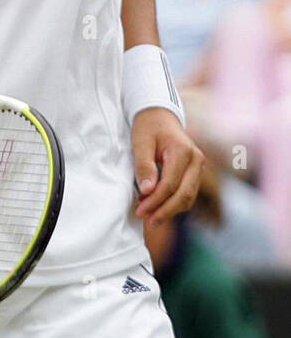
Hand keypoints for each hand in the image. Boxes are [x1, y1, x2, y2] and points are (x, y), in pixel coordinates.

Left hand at [131, 108, 204, 227]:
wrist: (160, 116)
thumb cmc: (148, 127)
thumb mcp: (140, 142)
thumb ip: (144, 165)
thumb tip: (147, 191)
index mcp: (183, 151)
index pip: (170, 184)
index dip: (155, 201)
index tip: (139, 211)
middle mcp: (197, 160)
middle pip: (184, 194)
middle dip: (164, 211)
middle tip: (146, 222)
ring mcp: (199, 167)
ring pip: (188, 197)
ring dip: (170, 210)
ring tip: (150, 219)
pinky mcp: (195, 173)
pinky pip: (187, 193)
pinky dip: (174, 204)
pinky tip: (158, 209)